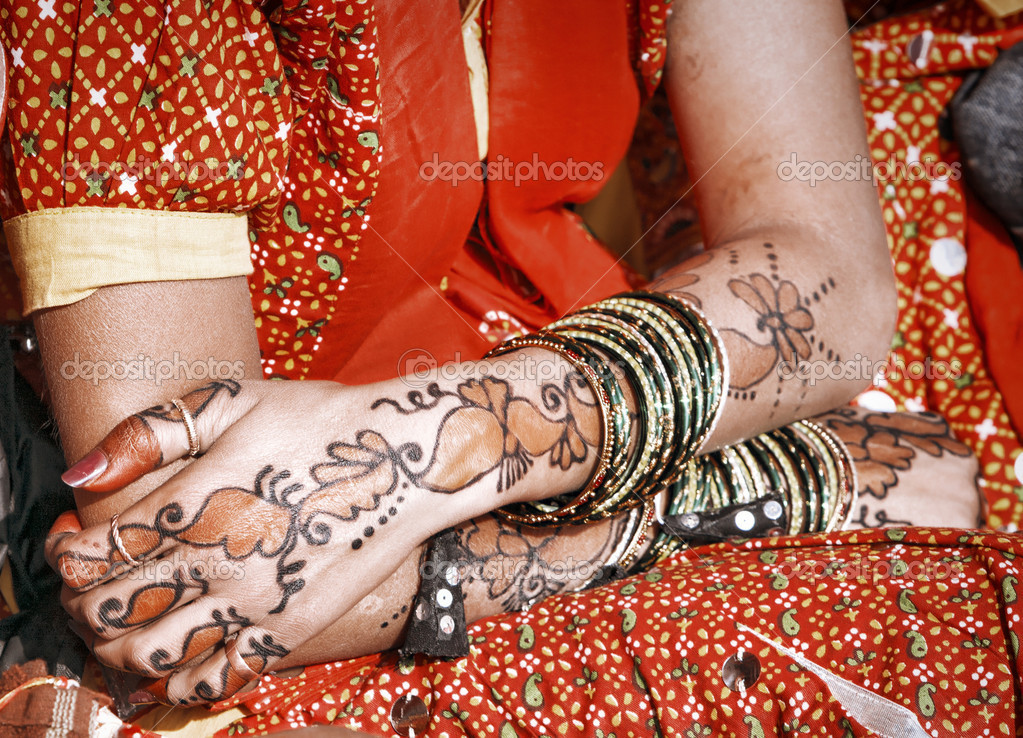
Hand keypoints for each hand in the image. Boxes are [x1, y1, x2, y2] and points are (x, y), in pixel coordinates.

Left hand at [47, 378, 447, 704]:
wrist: (408, 457)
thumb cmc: (320, 420)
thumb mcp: (234, 401)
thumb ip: (151, 433)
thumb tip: (80, 472)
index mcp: (198, 502)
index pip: (96, 552)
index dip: (66, 553)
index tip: (71, 540)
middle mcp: (219, 561)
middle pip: (111, 611)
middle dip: (79, 604)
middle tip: (88, 587)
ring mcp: (256, 603)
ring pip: (151, 655)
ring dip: (115, 648)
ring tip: (120, 628)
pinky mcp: (290, 631)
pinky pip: (217, 681)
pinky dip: (179, 686)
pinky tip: (172, 668)